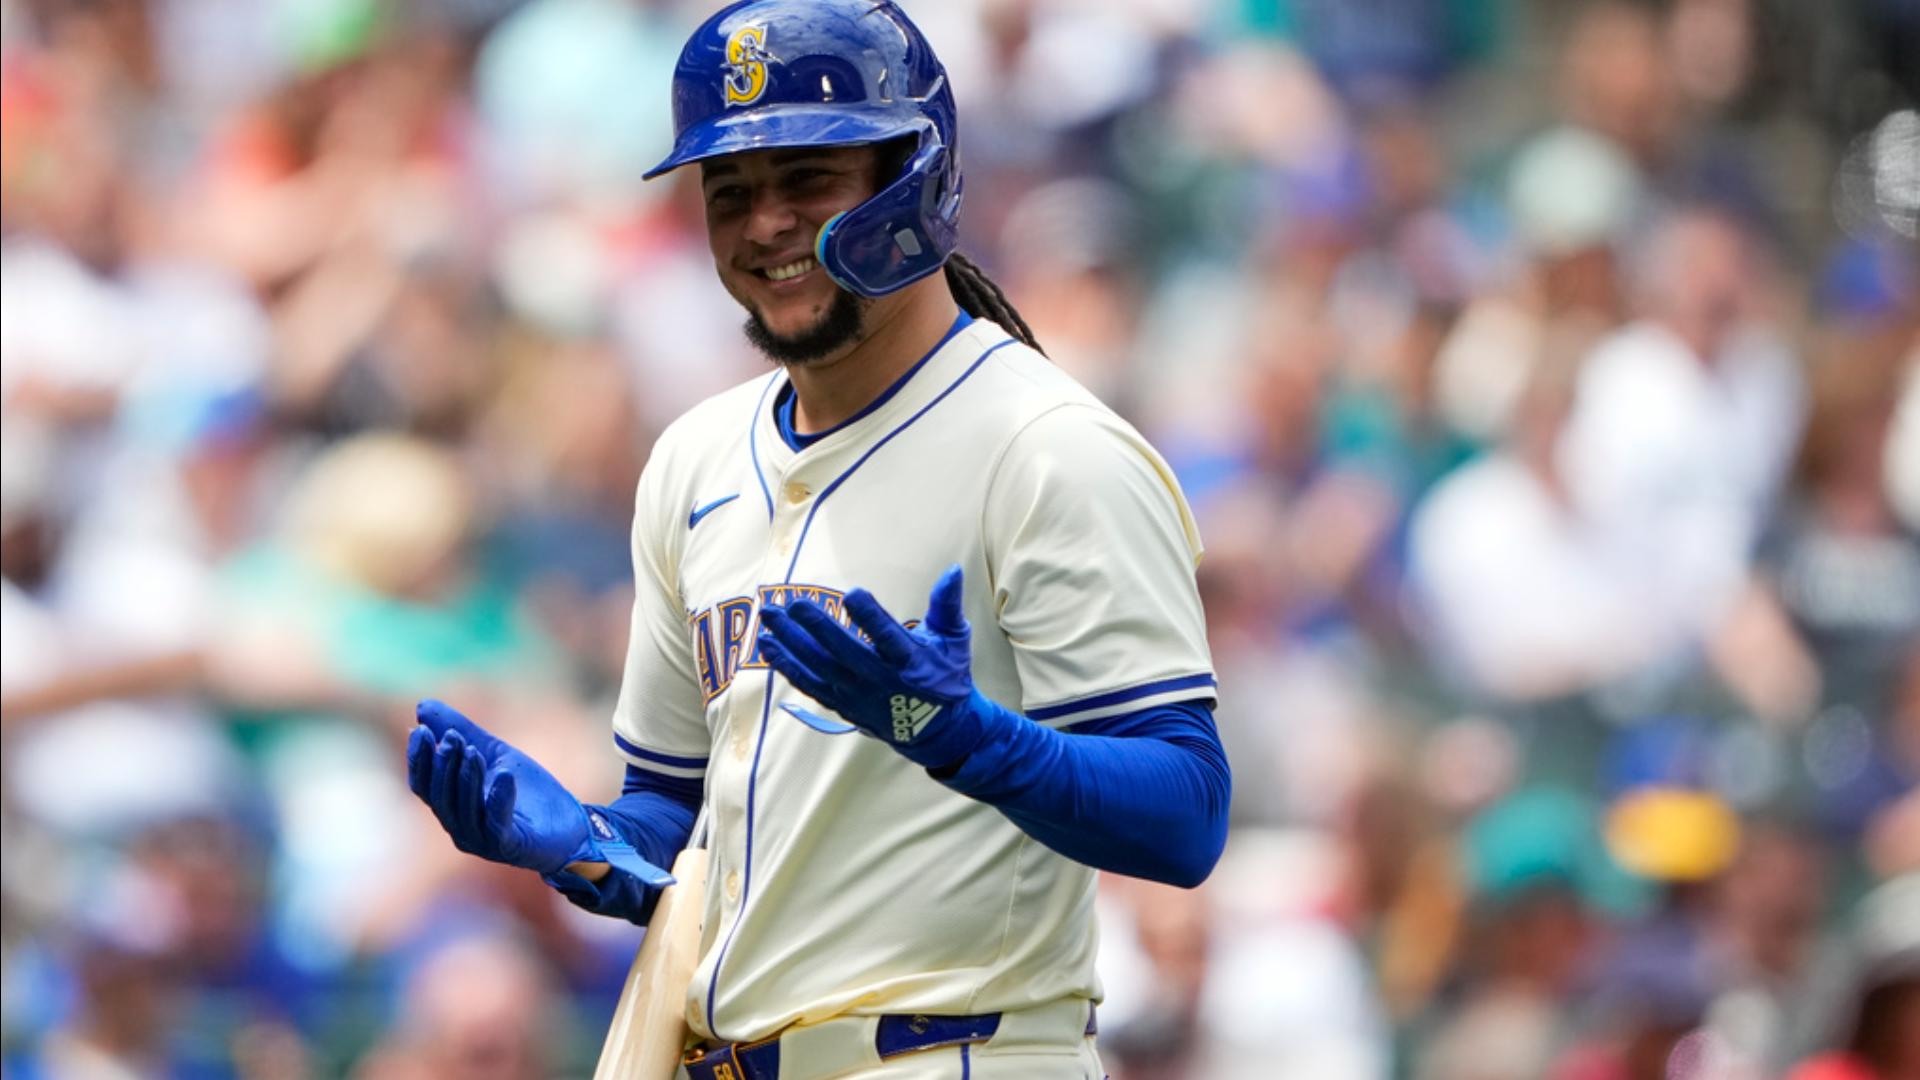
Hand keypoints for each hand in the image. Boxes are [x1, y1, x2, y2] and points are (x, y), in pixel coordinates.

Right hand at [407, 700, 672, 886]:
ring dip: (467, 779)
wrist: (571, 824)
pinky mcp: (510, 847)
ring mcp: (483, 841)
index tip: (420, 730)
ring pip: (465, 810)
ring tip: (472, 750)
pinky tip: (504, 774)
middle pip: (441, 798)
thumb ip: (464, 732)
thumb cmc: (528, 792)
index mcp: (453, 807)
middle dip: (444, 766)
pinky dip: (499, 798)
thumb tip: (422, 705)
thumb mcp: (496, 754)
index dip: (419, 760)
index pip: (424, 786)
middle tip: (452, 738)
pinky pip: (498, 824)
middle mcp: (460, 827)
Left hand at [757, 565, 988, 768]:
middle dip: (817, 628)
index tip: (852, 594)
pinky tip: (767, 645)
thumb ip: (947, 605)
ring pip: (819, 668)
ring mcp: (858, 695)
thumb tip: (953, 570)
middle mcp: (881, 681)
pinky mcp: (843, 704)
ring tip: (768, 617)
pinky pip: (809, 685)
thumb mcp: (953, 640)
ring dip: (791, 642)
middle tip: (793, 604)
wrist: (937, 731)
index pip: (888, 637)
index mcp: (911, 662)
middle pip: (844, 653)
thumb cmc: (945, 676)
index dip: (870, 617)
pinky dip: (787, 666)